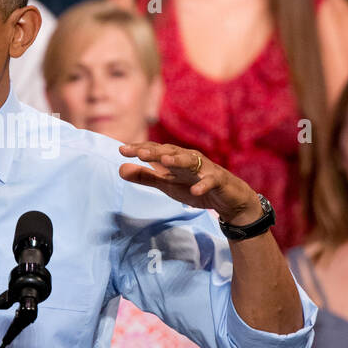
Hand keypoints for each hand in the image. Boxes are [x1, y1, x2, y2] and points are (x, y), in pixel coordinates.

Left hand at [118, 142, 262, 225]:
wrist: (227, 198)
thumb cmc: (194, 186)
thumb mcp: (167, 183)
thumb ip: (145, 177)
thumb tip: (120, 169)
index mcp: (175, 158)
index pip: (155, 150)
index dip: (139, 149)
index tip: (121, 149)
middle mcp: (189, 158)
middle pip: (170, 152)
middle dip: (155, 152)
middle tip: (139, 153)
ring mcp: (205, 169)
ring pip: (191, 161)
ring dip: (178, 160)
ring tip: (165, 161)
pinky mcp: (218, 181)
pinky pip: (210, 181)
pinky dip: (203, 184)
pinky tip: (195, 189)